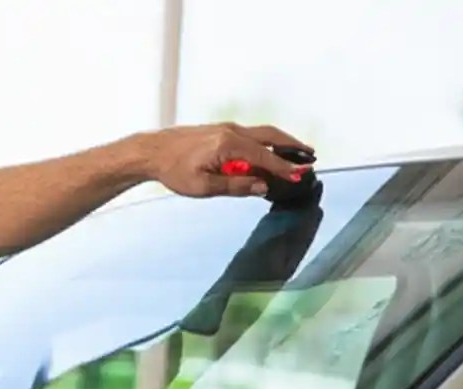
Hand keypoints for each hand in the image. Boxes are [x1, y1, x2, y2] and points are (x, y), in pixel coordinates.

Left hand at [145, 122, 314, 197]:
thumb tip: (262, 186)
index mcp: (228, 145)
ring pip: (261, 134)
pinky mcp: (220, 130)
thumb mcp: (203, 186)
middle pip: (270, 137)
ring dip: (281, 143)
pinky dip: (265, 142)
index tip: (302, 175)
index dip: (285, 168)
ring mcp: (226, 128)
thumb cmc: (173, 170)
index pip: (265, 157)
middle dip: (292, 146)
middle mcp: (230, 131)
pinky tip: (269, 153)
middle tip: (311, 156)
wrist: (151, 151)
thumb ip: (236, 186)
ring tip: (297, 153)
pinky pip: (250, 135)